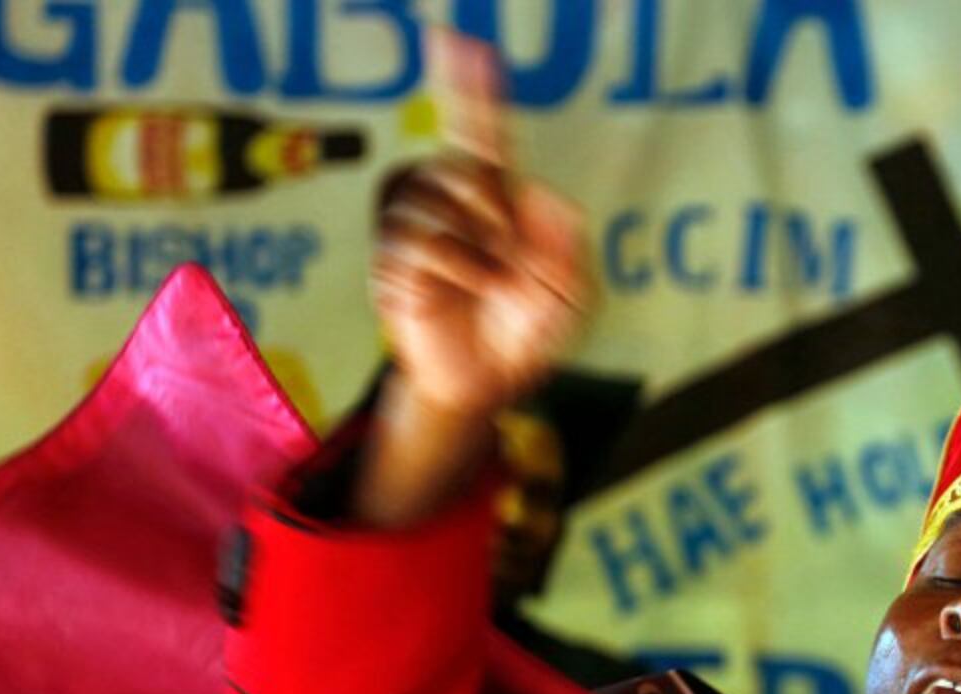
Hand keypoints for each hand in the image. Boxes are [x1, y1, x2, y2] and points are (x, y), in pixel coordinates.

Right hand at [353, 31, 587, 527]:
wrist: (486, 385)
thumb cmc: (527, 334)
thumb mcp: (570, 296)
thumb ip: (567, 246)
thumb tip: (539, 197)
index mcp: (496, 199)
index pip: (482, 132)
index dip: (470, 86)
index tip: (458, 41)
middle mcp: (449, 202)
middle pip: (460, 165)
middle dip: (492, 209)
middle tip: (510, 257)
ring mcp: (414, 230)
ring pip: (431, 202)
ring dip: (472, 248)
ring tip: (489, 283)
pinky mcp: (391, 263)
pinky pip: (412, 243)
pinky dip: (450, 269)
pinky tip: (460, 292)